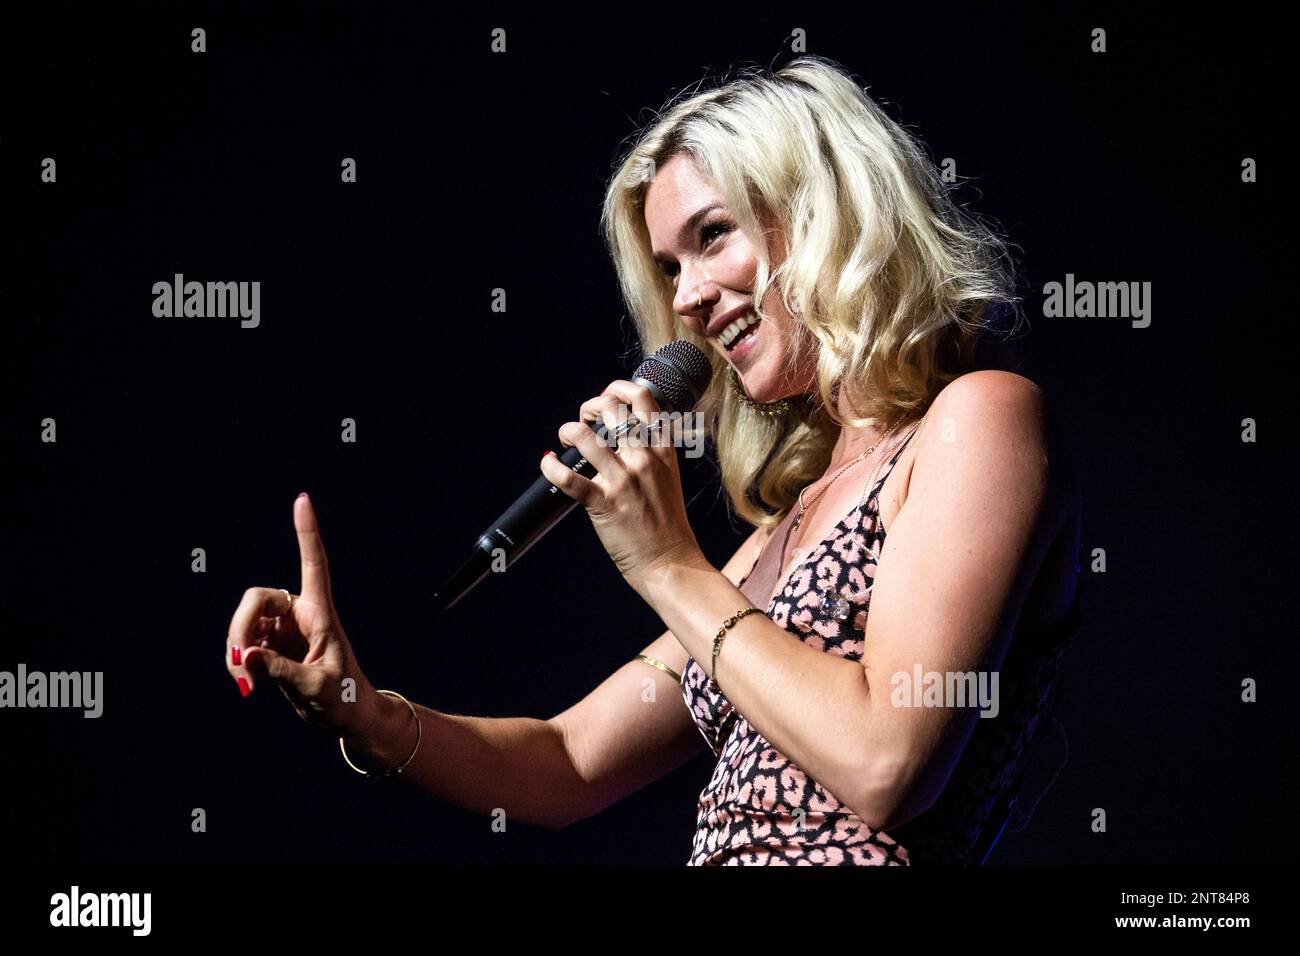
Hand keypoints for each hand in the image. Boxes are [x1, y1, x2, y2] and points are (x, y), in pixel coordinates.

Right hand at [224, 493, 376, 736]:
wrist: (346, 717)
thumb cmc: (345, 698)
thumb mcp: (317, 687)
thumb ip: (282, 672)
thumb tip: (246, 657)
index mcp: (321, 612)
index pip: (314, 563)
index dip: (307, 532)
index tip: (302, 500)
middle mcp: (300, 614)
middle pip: (257, 599)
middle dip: (241, 628)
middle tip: (241, 663)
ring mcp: (283, 630)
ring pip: (244, 623)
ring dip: (237, 650)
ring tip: (246, 684)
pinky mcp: (270, 647)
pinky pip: (242, 645)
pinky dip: (238, 663)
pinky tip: (247, 685)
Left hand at [540, 379, 708, 595]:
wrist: (670, 563)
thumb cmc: (667, 524)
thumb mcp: (668, 478)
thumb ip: (652, 453)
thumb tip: (626, 431)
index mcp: (662, 451)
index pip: (644, 400)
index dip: (619, 388)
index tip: (607, 396)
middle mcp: (643, 460)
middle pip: (611, 409)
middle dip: (589, 407)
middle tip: (583, 422)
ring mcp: (623, 481)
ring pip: (585, 436)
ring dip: (568, 430)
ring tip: (565, 438)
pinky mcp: (603, 504)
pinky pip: (568, 478)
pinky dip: (551, 466)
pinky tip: (547, 462)